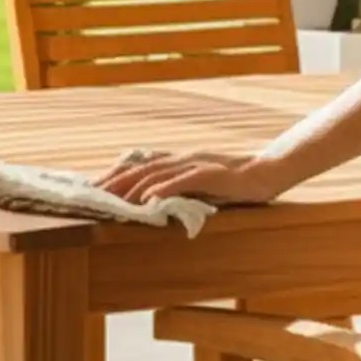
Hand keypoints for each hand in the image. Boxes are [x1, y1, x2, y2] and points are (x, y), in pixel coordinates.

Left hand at [94, 152, 282, 204]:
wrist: (266, 173)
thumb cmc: (232, 183)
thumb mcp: (198, 184)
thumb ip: (176, 188)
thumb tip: (151, 201)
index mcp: (178, 161)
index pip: (139, 165)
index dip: (116, 174)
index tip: (94, 187)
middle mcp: (182, 159)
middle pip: (141, 168)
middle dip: (115, 181)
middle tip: (94, 195)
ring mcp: (195, 164)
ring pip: (156, 173)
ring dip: (132, 186)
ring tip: (113, 199)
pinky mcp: (210, 174)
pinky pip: (182, 181)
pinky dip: (163, 188)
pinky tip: (148, 197)